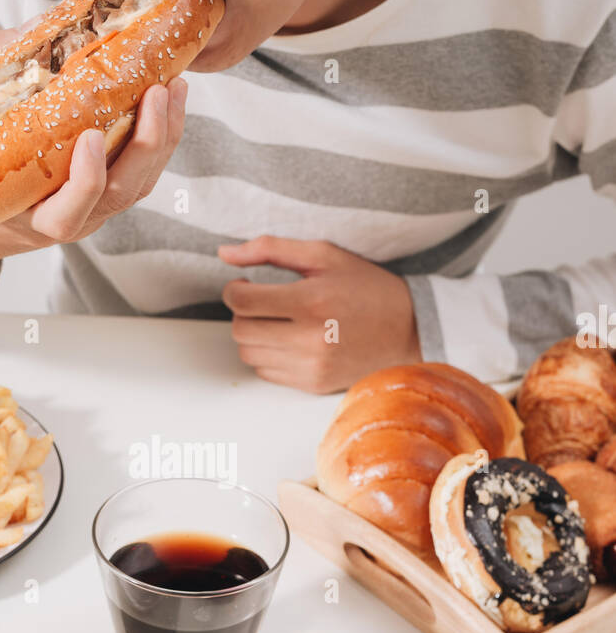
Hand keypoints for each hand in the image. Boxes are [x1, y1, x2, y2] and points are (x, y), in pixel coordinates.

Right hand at [0, 17, 187, 307]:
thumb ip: (3, 74)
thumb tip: (43, 27)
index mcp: (33, 214)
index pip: (67, 213)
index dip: (85, 182)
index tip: (91, 138)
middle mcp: (74, 217)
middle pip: (121, 193)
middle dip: (146, 144)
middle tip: (155, 92)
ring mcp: (99, 207)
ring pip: (142, 182)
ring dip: (165, 135)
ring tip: (174, 85)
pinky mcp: (116, 189)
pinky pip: (148, 170)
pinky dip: (165, 134)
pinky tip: (172, 95)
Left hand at [220, 235, 421, 393]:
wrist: (408, 329)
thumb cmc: (364, 286)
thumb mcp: (324, 256)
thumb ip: (271, 249)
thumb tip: (224, 253)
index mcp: (311, 300)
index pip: (242, 301)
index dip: (233, 289)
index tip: (245, 284)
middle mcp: (309, 338)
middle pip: (241, 330)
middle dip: (243, 313)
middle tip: (262, 301)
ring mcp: (311, 366)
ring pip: (249, 354)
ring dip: (253, 335)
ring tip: (276, 321)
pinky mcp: (313, 384)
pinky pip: (267, 373)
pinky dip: (269, 355)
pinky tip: (290, 340)